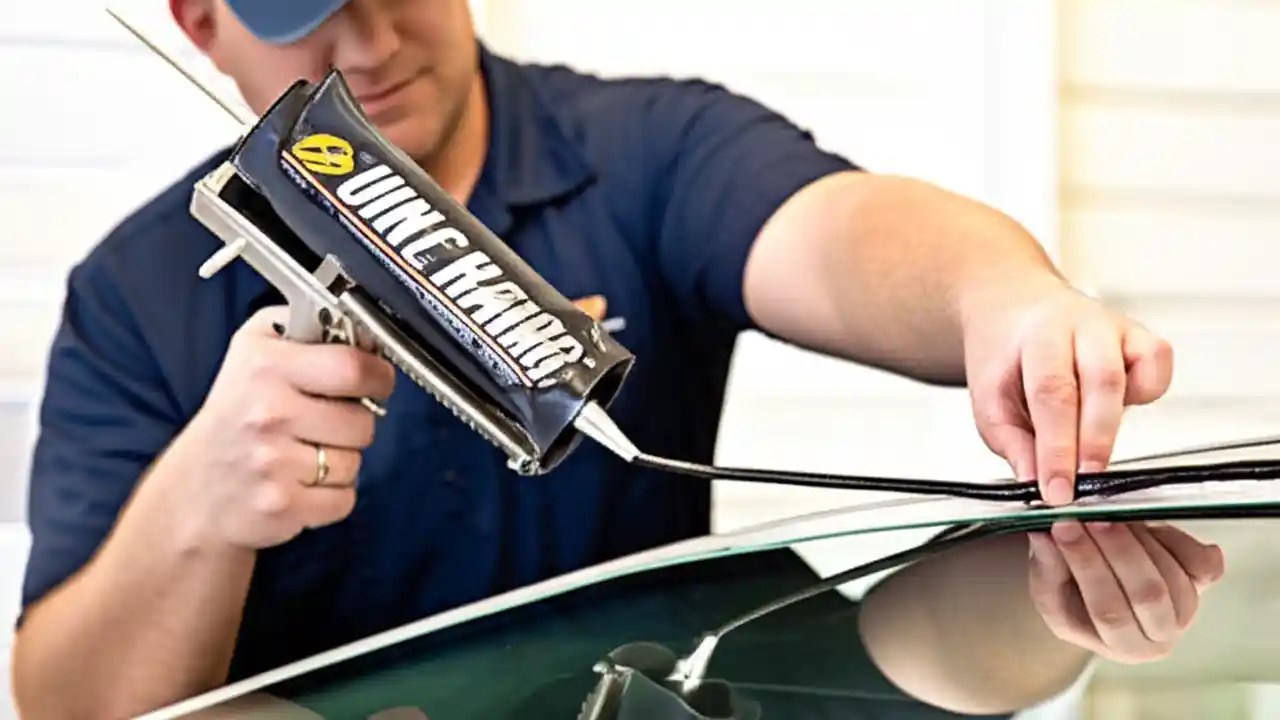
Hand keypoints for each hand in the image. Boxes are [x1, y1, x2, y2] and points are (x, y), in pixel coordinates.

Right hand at [161, 306, 395, 549]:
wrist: (193, 492)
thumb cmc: (234, 417)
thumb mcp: (253, 350)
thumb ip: (304, 327)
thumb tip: (363, 331)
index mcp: (265, 367)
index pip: (353, 367)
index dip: (377, 376)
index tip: (374, 380)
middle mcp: (267, 412)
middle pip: (363, 421)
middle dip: (354, 424)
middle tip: (325, 424)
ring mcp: (274, 463)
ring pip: (355, 462)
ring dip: (340, 461)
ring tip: (304, 455)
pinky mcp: (282, 506)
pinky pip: (344, 498)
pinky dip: (331, 496)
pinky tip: (300, 484)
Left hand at [963, 282, 1173, 503]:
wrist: (1013, 308)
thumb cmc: (1005, 354)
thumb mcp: (989, 398)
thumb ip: (1011, 441)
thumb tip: (1035, 482)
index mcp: (1038, 335)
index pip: (1052, 394)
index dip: (1057, 448)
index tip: (1056, 491)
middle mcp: (1081, 325)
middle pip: (1098, 382)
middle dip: (1091, 444)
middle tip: (1080, 487)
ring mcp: (1115, 329)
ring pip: (1132, 374)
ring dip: (1113, 427)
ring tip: (1093, 465)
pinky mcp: (1141, 339)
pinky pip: (1159, 365)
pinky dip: (1149, 393)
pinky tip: (1120, 413)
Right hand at [1027, 520, 1224, 662]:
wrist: (1098, 591)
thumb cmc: (1073, 597)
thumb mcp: (1048, 588)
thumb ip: (1048, 563)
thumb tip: (1044, 531)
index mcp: (1123, 647)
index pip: (1108, 609)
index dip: (1086, 566)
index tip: (1063, 528)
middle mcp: (1162, 634)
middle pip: (1147, 593)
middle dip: (1118, 550)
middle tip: (1092, 516)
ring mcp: (1189, 608)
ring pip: (1172, 573)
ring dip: (1139, 538)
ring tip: (1108, 512)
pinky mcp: (1204, 581)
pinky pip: (1201, 560)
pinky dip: (1176, 537)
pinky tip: (1145, 521)